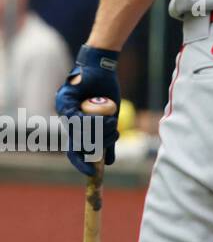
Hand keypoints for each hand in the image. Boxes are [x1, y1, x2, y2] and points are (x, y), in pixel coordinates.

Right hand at [56, 46, 121, 176]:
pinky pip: (108, 142)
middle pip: (90, 146)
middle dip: (101, 139)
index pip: (73, 149)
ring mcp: (93, 126)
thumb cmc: (83, 79)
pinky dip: (110, 153)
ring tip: (114, 124)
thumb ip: (70, 113)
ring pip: (101, 144)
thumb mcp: (71, 94)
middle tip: (111, 124)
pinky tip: (110, 160)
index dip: (81, 162)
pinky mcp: (106, 123)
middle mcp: (80, 127)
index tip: (91, 171)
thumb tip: (74, 128)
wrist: (99, 70)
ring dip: (109, 138)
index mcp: (69, 123)